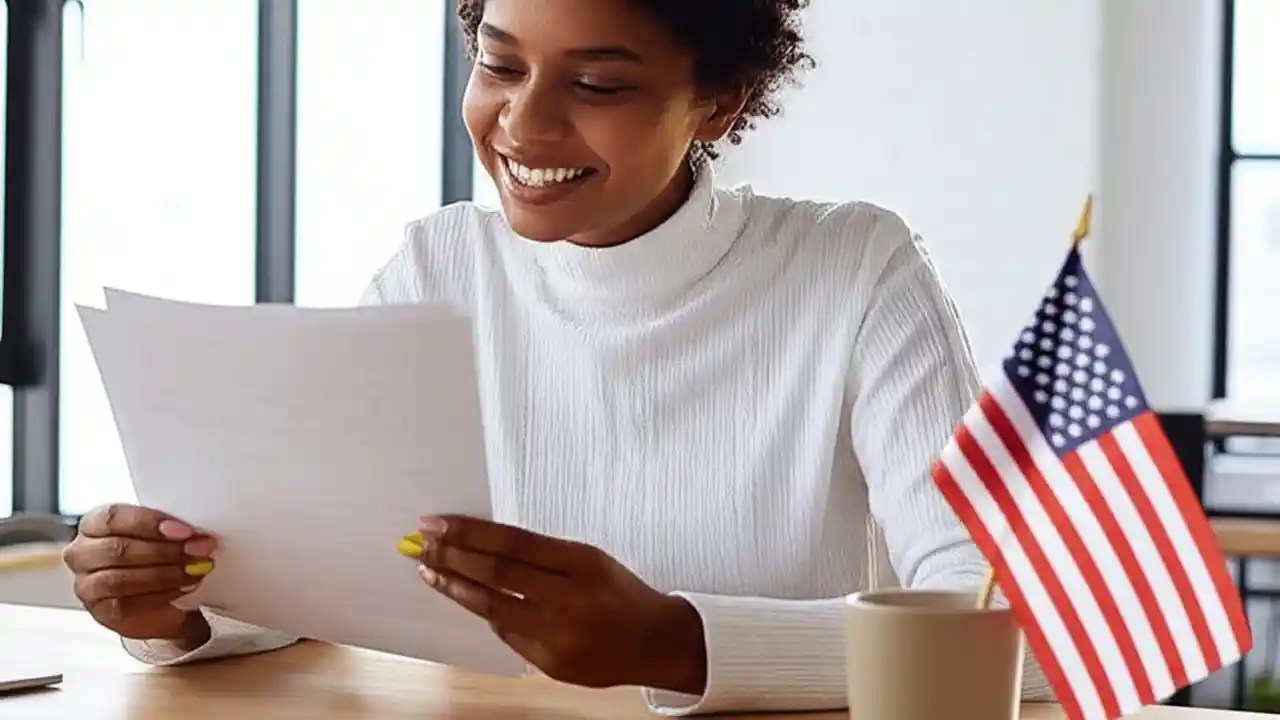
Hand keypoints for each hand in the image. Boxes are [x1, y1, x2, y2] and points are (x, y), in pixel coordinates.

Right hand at [62, 503, 216, 648]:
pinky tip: (184, 588)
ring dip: (166, 574)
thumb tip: (197, 534)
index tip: (185, 530)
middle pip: (118, 549)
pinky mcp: (101, 612)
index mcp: (93, 524)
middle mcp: (82, 553)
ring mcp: (87, 585)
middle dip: (165, 550)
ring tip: (196, 570)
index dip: (149, 522)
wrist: (161, 599)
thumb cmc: (157, 557)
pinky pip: (128, 604)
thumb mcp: (160, 535)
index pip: (112, 517)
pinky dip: (161, 594)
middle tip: (199, 550)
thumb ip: (170, 529)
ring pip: (122, 579)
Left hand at [412, 515, 706, 693]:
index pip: (513, 542)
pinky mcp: (551, 664)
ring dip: (455, 587)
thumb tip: (479, 544)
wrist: (655, 643)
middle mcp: (571, 600)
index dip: (469, 532)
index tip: (436, 523)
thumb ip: (541, 555)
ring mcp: (559, 636)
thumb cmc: (619, 593)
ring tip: (429, 571)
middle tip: (421, 544)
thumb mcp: (590, 560)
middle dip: (452, 556)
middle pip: (497, 573)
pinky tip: (471, 599)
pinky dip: (486, 614)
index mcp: (583, 563)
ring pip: (492, 608)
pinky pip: (507, 634)